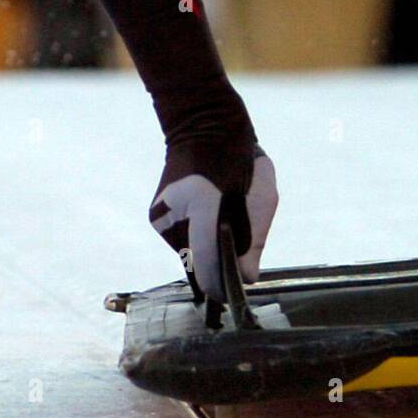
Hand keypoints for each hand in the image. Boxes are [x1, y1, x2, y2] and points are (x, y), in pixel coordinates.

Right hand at [150, 148, 277, 301]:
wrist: (202, 121)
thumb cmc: (240, 157)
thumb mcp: (263, 195)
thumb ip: (254, 240)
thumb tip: (247, 278)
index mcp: (204, 201)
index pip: (208, 260)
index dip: (220, 283)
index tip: (230, 296)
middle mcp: (174, 211)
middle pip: (198, 261)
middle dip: (218, 265)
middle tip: (237, 252)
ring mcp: (160, 215)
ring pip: (187, 254)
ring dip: (206, 251)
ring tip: (220, 221)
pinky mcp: (154, 217)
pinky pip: (179, 242)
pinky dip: (194, 239)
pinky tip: (204, 217)